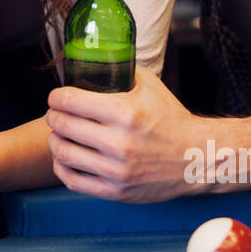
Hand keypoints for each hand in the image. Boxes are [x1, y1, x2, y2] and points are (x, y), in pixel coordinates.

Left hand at [46, 66, 200, 202]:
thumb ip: (122, 71)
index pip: (71, 101)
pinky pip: (74, 181)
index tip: (55, 97)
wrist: (197, 158)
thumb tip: (94, 60)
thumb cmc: (171, 119)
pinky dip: (62, 168)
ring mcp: (117, 170)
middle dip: (53, 117)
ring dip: (54, 141)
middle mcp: (119, 142)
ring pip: (64, 154)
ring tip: (57, 135)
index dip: (56, 97)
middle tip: (54, 114)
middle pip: (63, 126)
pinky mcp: (116, 191)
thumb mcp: (150, 86)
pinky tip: (63, 160)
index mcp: (125, 113)